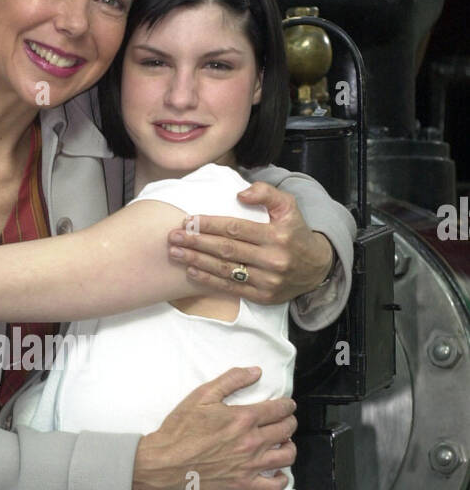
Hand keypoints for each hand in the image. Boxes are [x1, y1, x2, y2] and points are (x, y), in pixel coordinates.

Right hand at [132, 367, 296, 489]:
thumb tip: (256, 372)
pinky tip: (277, 471)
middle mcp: (252, 441)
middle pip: (287, 429)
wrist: (165, 461)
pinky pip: (274, 485)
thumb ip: (231, 380)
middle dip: (289, 422)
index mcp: (244, 418)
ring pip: (287, 455)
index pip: (280, 409)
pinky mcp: (243, 484)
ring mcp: (250, 465)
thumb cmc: (181, 428)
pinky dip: (281, 478)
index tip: (286, 405)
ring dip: (289, 446)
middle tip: (284, 420)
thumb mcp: (202, 395)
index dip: (287, 405)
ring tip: (282, 442)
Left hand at [167, 181, 333, 302]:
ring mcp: (267, 280)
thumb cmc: (295, 232)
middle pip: (226, 249)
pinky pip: (230, 288)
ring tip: (175, 253)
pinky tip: (191, 271)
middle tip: (173, 237)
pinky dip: (208, 280)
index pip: (236, 228)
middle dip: (196, 243)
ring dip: (196, 261)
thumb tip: (240, 194)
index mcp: (277, 235)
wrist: (316, 268)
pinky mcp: (262, 296)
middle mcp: (272, 259)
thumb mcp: (288, 206)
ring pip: (225, 270)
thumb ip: (266, 193)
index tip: (189, 220)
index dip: (210, 225)